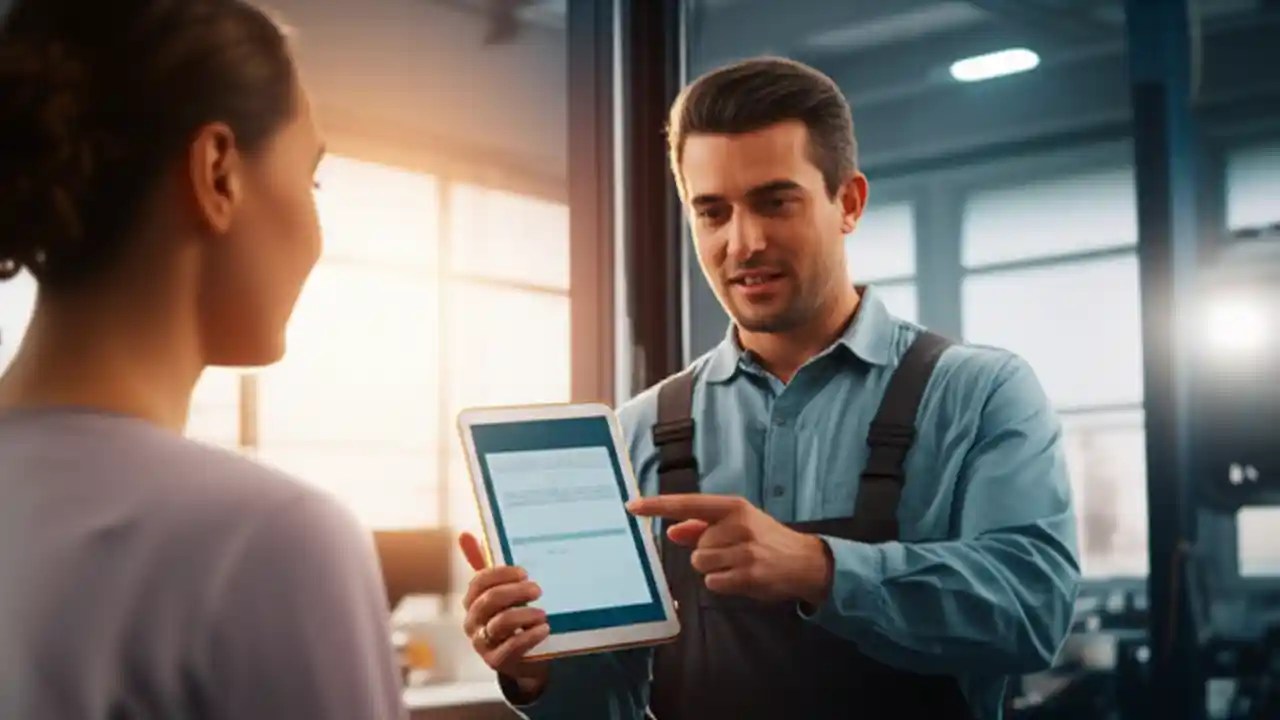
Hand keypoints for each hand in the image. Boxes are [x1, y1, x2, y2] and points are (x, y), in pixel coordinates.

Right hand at [458, 532, 550, 696]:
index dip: (502, 574)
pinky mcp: (496, 661)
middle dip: (516, 592)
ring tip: (543, 614)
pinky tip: (544, 629)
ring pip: (500, 623)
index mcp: (472, 601)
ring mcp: (482, 643)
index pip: (479, 581)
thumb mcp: (504, 593)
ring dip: (525, 615)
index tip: (524, 573)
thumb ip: (488, 568)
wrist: (524, 658)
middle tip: (537, 590)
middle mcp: (472, 622)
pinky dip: (530, 636)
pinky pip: (511, 647)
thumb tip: (465, 535)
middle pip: (490, 600)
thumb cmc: (513, 619)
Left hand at [627, 494, 832, 605]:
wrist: (804, 561)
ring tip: (738, 565)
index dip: (657, 506)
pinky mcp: (749, 574)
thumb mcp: (736, 524)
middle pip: (695, 545)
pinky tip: (742, 578)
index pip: (687, 503)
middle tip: (734, 552)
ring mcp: (744, 549)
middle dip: (707, 553)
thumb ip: (701, 526)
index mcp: (732, 507)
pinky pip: (713, 582)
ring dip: (714, 569)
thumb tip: (671, 531)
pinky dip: (722, 584)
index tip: (632, 506)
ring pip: (701, 564)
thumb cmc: (764, 540)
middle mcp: (737, 524)